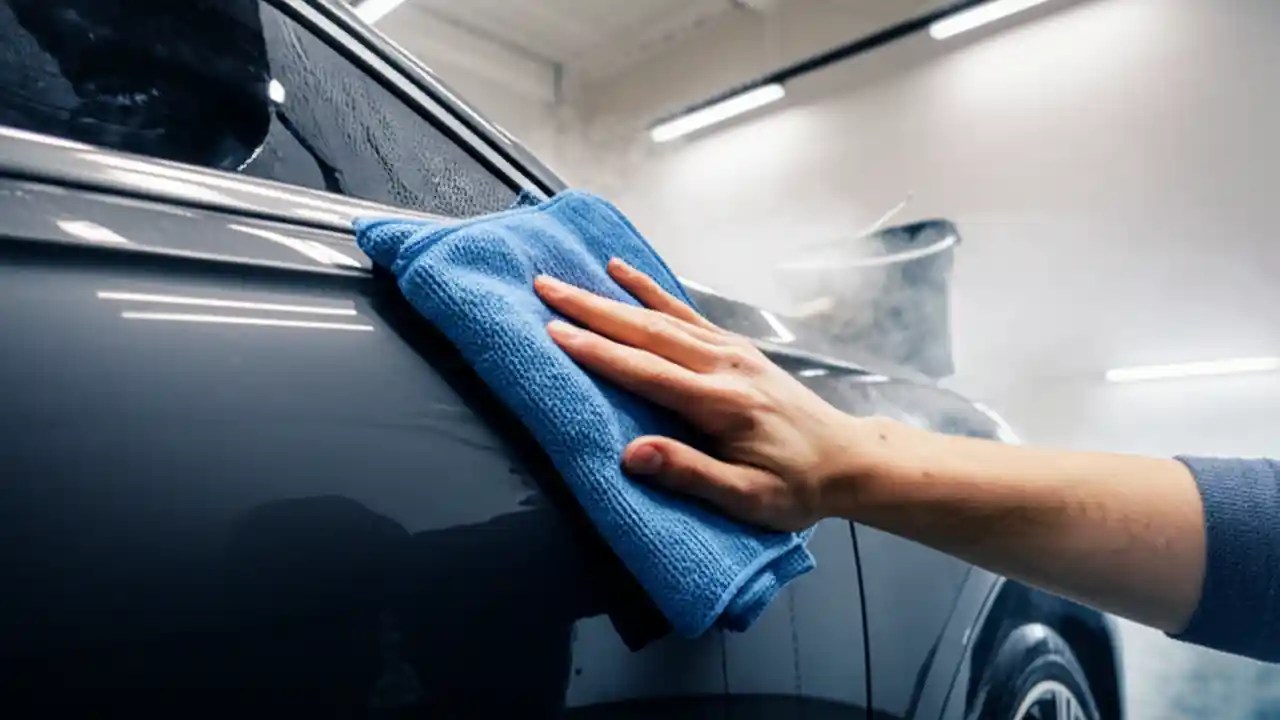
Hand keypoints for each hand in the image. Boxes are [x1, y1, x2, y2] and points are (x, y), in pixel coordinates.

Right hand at [534, 259, 864, 531]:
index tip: (553, 330)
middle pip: (647, 331)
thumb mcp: (747, 498)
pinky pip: (685, 313)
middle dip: (592, 309)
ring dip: (612, 296)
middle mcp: (724, 366)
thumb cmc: (795, 487)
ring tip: (570, 278)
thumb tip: (632, 455)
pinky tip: (625, 273)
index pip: (646, 371)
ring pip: (662, 316)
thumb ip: (690, 474)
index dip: (597, 351)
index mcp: (721, 403)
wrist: (846, 460)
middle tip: (544, 287)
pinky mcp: (736, 349)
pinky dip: (652, 290)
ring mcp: (731, 352)